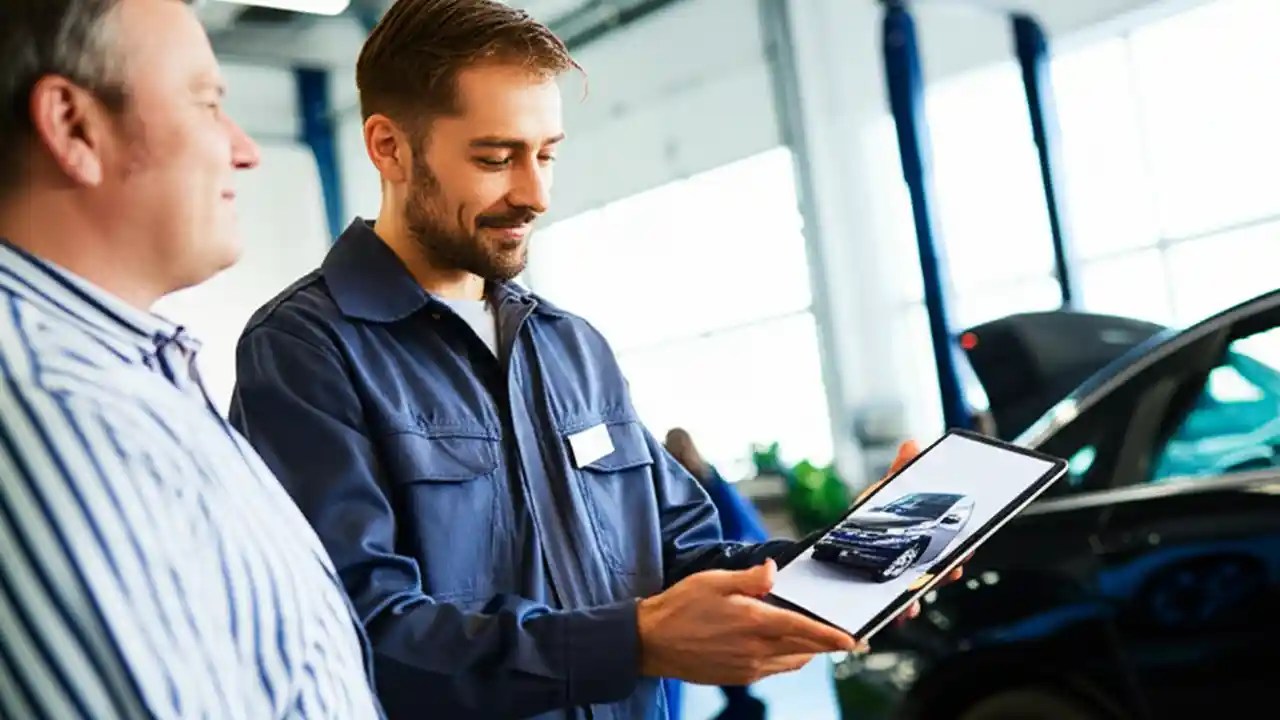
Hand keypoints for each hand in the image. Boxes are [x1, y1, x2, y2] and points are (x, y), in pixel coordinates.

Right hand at [637, 560, 859, 684]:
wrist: (651, 642)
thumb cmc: (680, 608)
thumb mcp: (714, 580)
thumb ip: (750, 578)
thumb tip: (773, 570)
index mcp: (754, 623)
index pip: (805, 631)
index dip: (833, 637)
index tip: (855, 640)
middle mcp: (756, 650)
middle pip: (805, 650)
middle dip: (827, 645)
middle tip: (845, 639)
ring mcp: (748, 667)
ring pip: (791, 662)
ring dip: (807, 652)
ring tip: (815, 640)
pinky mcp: (738, 676)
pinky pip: (773, 670)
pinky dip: (786, 659)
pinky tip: (782, 648)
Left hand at [856, 440, 970, 626]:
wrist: (838, 545)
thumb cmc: (869, 518)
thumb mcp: (885, 493)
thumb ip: (901, 471)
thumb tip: (913, 444)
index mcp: (925, 534)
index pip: (951, 541)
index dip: (961, 544)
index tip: (967, 546)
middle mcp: (920, 558)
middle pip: (941, 565)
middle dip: (950, 566)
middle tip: (954, 564)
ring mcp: (905, 578)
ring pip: (922, 586)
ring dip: (926, 590)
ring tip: (921, 592)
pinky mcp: (886, 594)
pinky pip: (897, 604)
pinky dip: (902, 608)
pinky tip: (902, 609)